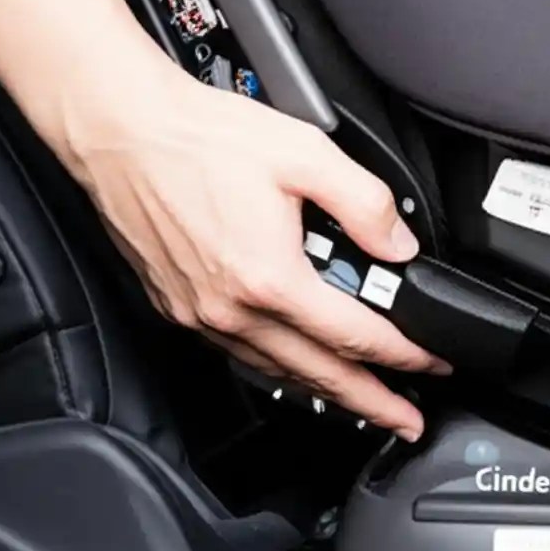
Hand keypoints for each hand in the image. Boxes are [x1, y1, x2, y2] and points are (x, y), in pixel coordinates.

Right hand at [63, 73, 449, 441]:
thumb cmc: (197, 137)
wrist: (117, 129)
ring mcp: (200, 314)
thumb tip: (399, 246)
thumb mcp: (304, 154)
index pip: (355, 337)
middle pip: (320, 375)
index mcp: (269, 278)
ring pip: (278, 373)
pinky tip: (296, 367)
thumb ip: (365, 203)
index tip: (432, 366)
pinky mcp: (176, 307)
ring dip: (326, 392)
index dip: (403, 357)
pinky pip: (242, 356)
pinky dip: (280, 370)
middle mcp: (232, 309)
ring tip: (362, 403)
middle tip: (407, 421)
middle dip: (372, 403)